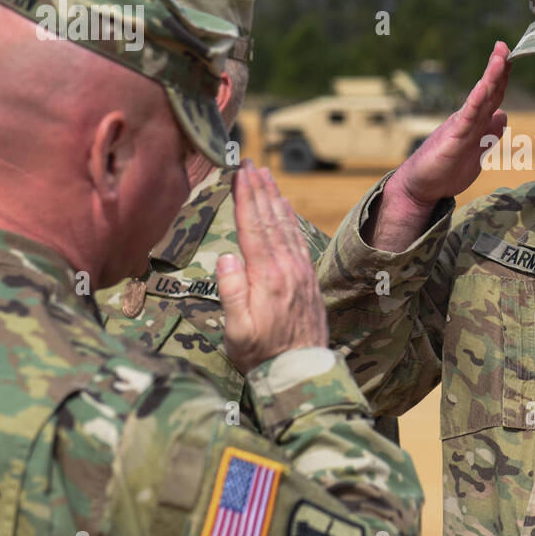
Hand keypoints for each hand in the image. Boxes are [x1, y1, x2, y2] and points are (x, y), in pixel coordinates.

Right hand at [218, 160, 327, 371]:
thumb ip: (231, 292)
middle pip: (270, 220)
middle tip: (250, 163)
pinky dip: (289, 219)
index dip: (245, 198)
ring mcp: (300, 271)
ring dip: (275, 198)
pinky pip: (298, 239)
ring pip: (286, 226)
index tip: (238, 173)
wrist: (301, 372)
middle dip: (259, 189)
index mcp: (266, 277)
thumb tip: (226, 254)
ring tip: (266, 176)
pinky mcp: (308, 278)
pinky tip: (285, 208)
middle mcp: (287, 268)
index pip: (253, 228)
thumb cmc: (261, 355)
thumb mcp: (238, 330)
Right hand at [371, 41, 509, 249]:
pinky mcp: (453, 139)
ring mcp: (461, 128)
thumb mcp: (477, 153)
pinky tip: (483, 87)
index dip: (503, 77)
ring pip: (479, 98)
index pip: (493, 96)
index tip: (512, 56)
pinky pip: (467, 117)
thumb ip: (489, 134)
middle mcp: (468, 120)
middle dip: (498, 68)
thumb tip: (503, 114)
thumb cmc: (446, 171)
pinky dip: (476, 101)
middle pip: (488, 90)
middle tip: (504, 44)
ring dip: (491, 77)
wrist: (422, 188)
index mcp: (476, 123)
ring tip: (499, 56)